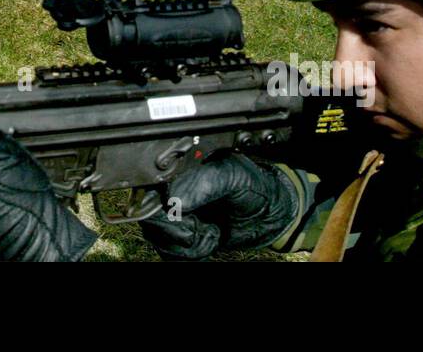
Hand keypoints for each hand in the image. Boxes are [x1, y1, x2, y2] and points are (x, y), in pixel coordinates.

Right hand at [139, 154, 298, 259]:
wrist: (272, 215)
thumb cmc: (256, 187)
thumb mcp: (234, 175)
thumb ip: (204, 182)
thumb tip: (175, 200)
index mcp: (178, 169)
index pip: (149, 188)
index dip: (163, 206)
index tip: (187, 214)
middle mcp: (171, 191)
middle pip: (149, 217)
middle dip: (178, 229)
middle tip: (203, 226)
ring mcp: (175, 215)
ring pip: (158, 238)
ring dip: (187, 242)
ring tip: (210, 230)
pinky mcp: (181, 236)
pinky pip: (169, 252)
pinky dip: (189, 253)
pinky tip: (208, 240)